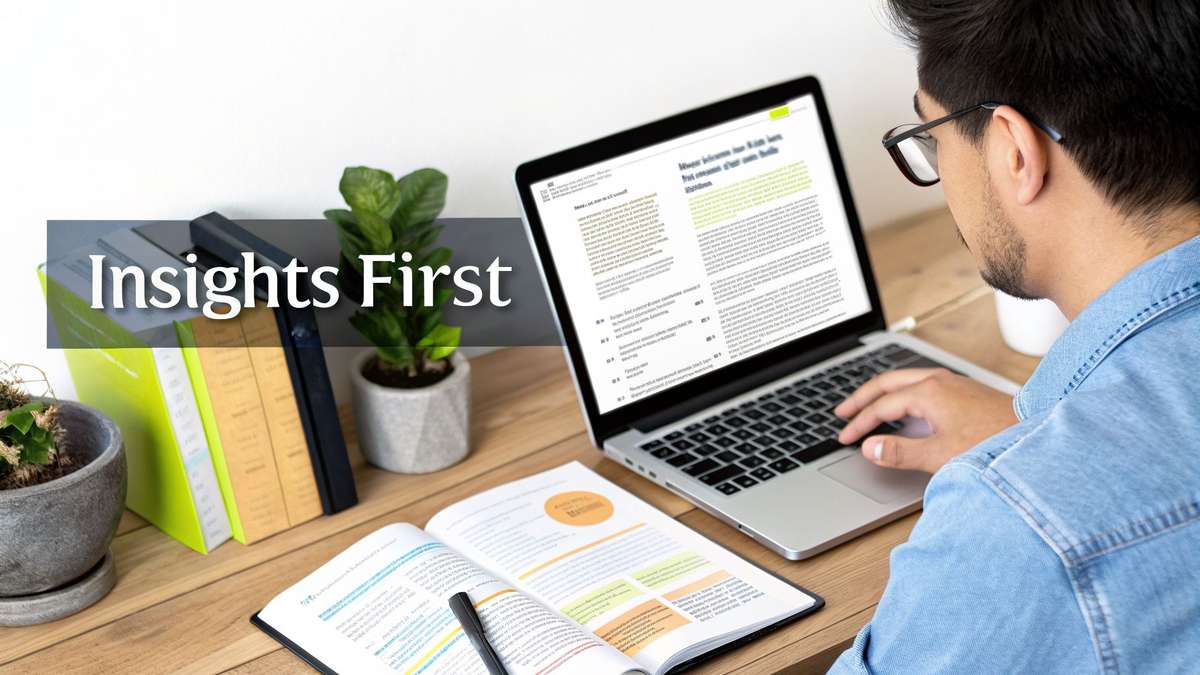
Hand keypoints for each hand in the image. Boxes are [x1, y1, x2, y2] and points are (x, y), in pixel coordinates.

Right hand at [833, 368, 1016, 472]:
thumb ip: (900, 452)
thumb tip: (869, 448)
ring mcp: (953, 384)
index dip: (859, 423)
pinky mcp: (964, 392)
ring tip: (867, 407)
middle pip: (887, 383)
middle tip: (842, 412)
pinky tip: (905, 410)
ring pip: (905, 381)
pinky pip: (920, 385)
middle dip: (861, 398)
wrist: (1037, 436)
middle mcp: (938, 381)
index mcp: (928, 392)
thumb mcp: (941, 455)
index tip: (845, 438)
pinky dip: (901, 395)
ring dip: (881, 394)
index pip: (881, 406)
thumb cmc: (994, 444)